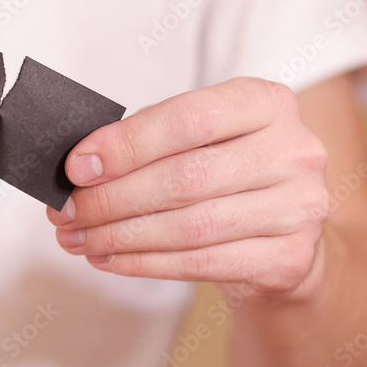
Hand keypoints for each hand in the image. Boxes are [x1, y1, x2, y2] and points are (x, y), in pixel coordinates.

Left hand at [47, 77, 329, 298]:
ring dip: (120, 236)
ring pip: (189, 226)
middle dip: (111, 198)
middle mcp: (294, 151)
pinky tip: (110, 259)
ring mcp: (300, 207)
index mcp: (265, 103)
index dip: (126, 145)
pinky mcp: (290, 258)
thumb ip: (149, 143)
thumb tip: (79, 169)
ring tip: (78, 239)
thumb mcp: (198, 142)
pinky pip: (200, 263)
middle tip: (66, 212)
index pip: (188, 119)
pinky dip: (143, 263)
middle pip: (184, 177)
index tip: (75, 167)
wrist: (283, 236)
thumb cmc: (226, 177)